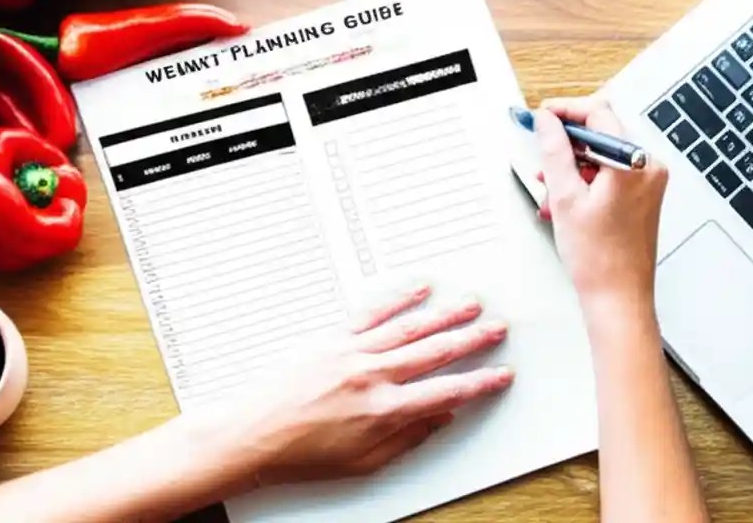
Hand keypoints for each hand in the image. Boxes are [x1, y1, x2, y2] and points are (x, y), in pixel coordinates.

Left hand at [211, 285, 512, 485]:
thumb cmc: (301, 454)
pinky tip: (419, 289)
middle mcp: (373, 377)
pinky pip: (372, 313)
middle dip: (472, 340)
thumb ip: (408, 438)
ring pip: (411, 328)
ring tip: (471, 304)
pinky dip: (398, 299)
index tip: (500, 375)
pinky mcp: (332, 339)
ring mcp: (352, 353)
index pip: (447, 392)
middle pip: (436, 352)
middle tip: (497, 328)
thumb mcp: (364, 463)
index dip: (479, 383)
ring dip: (446, 315)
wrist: (252, 436)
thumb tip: (440, 418)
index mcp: (384, 411)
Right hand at [535, 97, 667, 315]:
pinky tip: (563, 204)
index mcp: (634, 163)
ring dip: (570, 169)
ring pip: (600, 158)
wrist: (618, 298)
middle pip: (600, 135)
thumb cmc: (600, 259)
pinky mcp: (641, 198)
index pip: (598, 114)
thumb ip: (554, 151)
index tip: (542, 116)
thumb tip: (547, 122)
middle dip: (565, 146)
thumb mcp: (565, 197)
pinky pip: (608, 176)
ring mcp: (647, 184)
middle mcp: (647, 168)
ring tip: (549, 192)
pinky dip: (583, 183)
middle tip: (540, 156)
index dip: (565, 111)